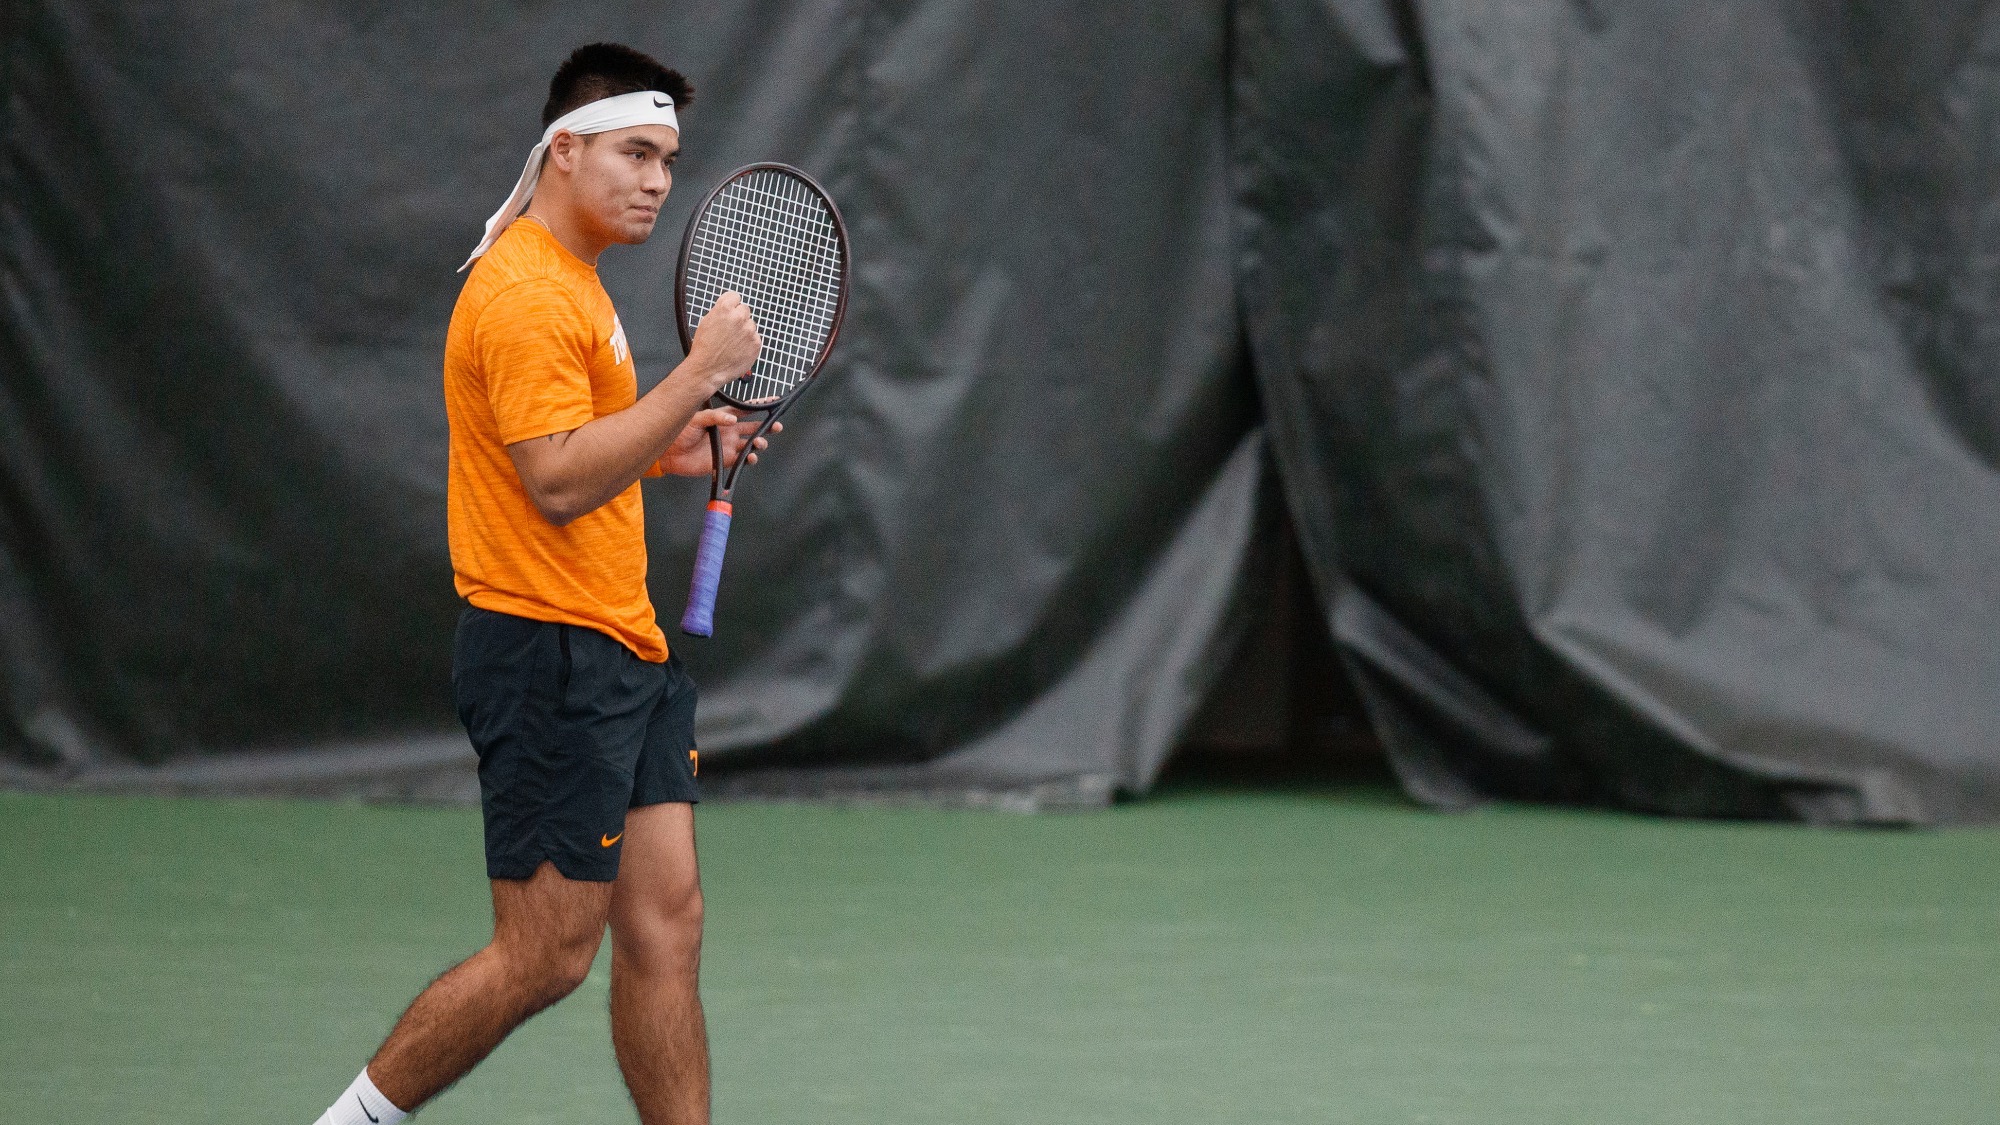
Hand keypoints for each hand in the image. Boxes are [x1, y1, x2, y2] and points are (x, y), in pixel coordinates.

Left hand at [656, 407, 782, 476]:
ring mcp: (729, 446)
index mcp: (723, 418)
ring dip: (759, 443)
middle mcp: (729, 431)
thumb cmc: (680, 432)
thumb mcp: (696, 418)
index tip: (773, 402)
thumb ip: (715, 417)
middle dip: (767, 427)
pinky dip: (749, 459)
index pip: (745, 410)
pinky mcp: (725, 461)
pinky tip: (751, 457)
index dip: (759, 406)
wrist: (670, 453)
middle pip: (753, 428)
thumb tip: (732, 420)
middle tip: (776, 427)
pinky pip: (742, 460)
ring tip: (760, 443)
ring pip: (751, 445)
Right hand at [683, 292, 760, 389]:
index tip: (730, 311)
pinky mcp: (756, 343)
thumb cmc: (704, 348)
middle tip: (730, 330)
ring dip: (744, 331)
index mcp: (724, 308)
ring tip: (732, 343)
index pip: (735, 296)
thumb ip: (720, 311)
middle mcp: (739, 317)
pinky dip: (749, 343)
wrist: (707, 369)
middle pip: (745, 310)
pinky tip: (738, 349)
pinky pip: (755, 338)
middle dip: (739, 317)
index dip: (731, 305)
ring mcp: (749, 331)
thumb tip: (730, 307)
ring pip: (751, 325)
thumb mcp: (706, 322)